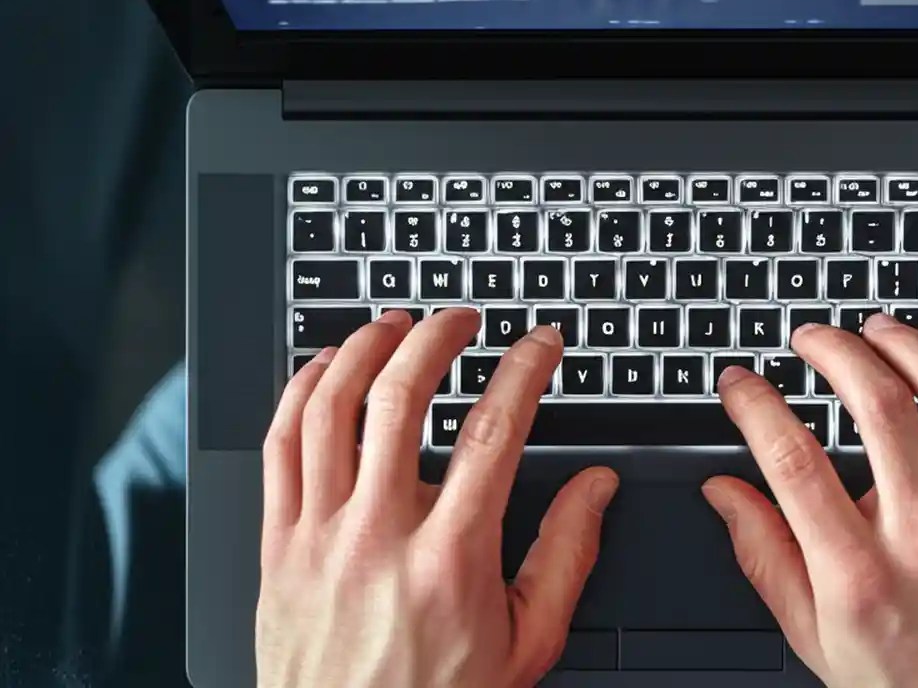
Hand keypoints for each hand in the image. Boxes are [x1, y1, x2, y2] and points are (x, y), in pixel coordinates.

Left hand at [256, 309, 618, 687]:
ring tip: (395, 324)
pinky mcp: (277, 545)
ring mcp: (320, 535)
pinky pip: (278, 446)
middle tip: (461, 318)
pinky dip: (300, 391)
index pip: (492, 433)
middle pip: (400, 399)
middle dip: (437, 337)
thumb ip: (567, 556)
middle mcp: (379, 536)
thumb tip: (595, 487)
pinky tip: (325, 368)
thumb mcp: (527, 642)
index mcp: (449, 558)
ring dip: (365, 348)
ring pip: (331, 409)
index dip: (523, 371)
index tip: (540, 344)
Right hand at [704, 314, 917, 687]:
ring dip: (914, 352)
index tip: (741, 384)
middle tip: (811, 338)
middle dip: (836, 352)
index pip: (794, 460)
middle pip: (880, 410)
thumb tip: (726, 496)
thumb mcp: (815, 640)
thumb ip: (765, 559)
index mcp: (857, 573)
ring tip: (880, 330)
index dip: (757, 406)